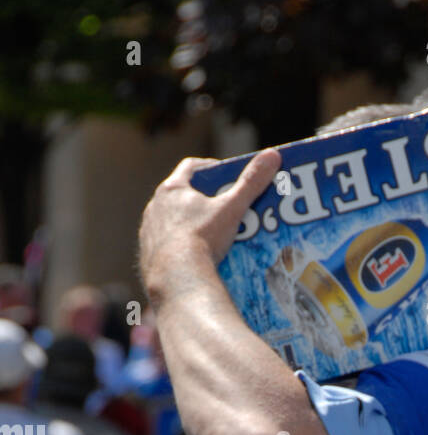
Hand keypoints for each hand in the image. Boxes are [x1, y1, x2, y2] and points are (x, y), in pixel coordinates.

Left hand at [139, 149, 281, 300]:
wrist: (178, 278)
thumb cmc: (203, 238)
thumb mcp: (232, 209)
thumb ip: (251, 183)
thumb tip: (273, 155)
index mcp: (172, 190)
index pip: (191, 167)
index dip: (210, 168)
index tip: (224, 175)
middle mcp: (154, 206)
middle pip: (180, 195)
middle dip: (201, 200)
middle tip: (222, 209)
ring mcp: (148, 231)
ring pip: (170, 221)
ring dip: (187, 224)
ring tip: (210, 237)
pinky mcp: (147, 254)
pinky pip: (164, 246)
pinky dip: (178, 247)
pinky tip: (194, 258)